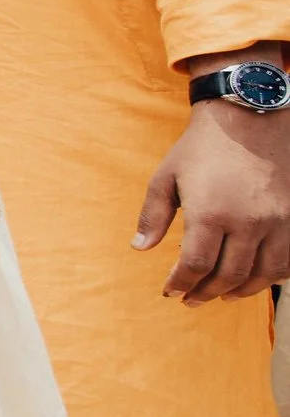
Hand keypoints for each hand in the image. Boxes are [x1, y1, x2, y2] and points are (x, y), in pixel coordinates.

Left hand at [135, 89, 289, 302]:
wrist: (250, 117)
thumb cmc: (202, 147)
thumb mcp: (166, 176)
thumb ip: (153, 215)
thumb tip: (140, 248)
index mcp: (211, 213)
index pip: (196, 266)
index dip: (181, 284)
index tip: (171, 291)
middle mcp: (248, 221)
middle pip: (228, 276)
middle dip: (206, 293)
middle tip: (192, 299)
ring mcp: (279, 221)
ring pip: (262, 274)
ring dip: (240, 291)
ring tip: (222, 295)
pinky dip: (272, 277)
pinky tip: (256, 279)